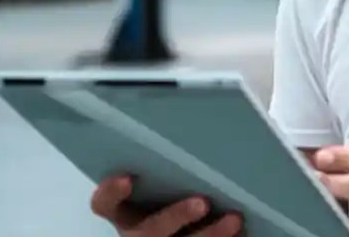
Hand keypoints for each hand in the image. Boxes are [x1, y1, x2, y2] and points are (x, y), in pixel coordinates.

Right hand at [89, 174, 243, 235]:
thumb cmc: (179, 187)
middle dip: (176, 217)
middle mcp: (139, 232)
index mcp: (126, 211)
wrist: (189, 218)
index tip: (128, 177)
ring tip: (234, 219)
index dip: (112, 192)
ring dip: (210, 234)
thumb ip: (171, 162)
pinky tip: (244, 229)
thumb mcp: (168, 176)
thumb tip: (198, 123)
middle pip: (148, 231)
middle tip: (202, 202)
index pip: (104, 204)